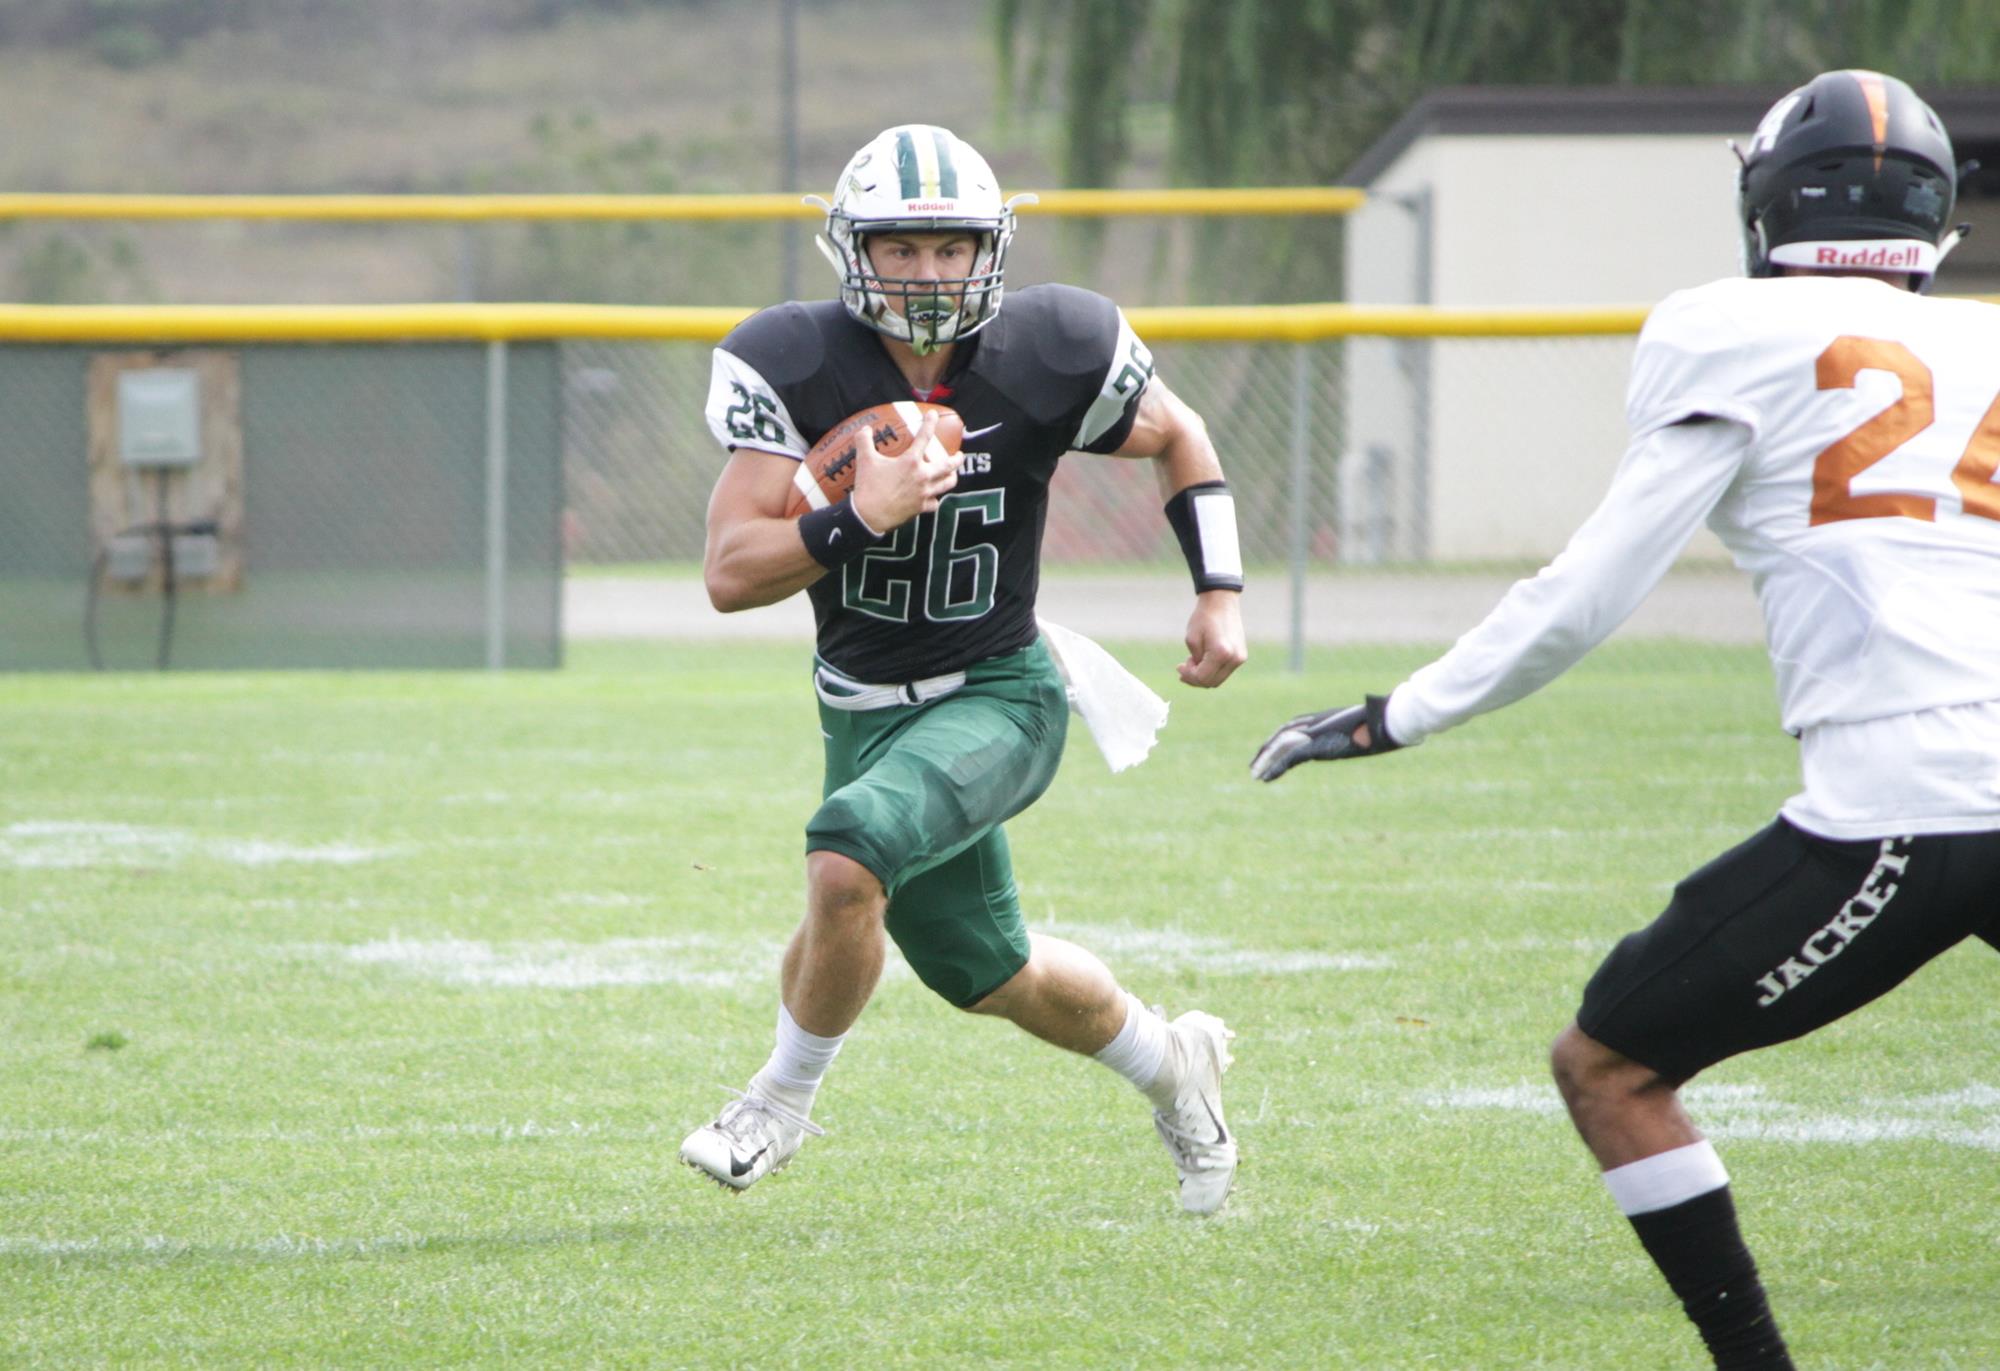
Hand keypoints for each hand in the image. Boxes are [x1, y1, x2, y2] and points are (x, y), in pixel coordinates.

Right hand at [851, 410, 959, 529]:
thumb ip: (864, 441)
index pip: (924, 437)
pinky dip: (935, 499)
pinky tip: (933, 497)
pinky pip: (935, 503)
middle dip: (957, 459)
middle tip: (960, 455)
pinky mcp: (921, 508)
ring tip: (952, 474)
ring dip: (952, 477)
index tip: (934, 415)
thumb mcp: (864, 460)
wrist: (869, 516)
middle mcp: (923, 477)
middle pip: (948, 465)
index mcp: (911, 462)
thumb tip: (865, 429)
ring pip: (947, 484)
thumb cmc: (868, 487)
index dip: (930, 423)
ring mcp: (924, 494)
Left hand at [1179, 589, 1245, 686]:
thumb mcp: (1191, 639)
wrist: (1222, 601)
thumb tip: (1197, 675)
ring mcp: (1240, 658)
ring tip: (1193, 661)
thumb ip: (1194, 661)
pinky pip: (1224, 671)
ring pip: (1218, 679)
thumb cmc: (1204, 617)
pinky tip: (1204, 659)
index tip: (1179, 667)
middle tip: (1184, 666)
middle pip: (1212, 682)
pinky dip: (1212, 670)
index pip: (1202, 678)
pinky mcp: (1241, 655)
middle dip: (1195, 678)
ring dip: (1204, 675)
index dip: (1188, 676)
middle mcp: (1234, 658)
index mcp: (1221, 653)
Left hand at [1250, 694, 1401, 781]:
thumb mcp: (1367, 728)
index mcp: (1322, 719)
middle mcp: (1313, 724)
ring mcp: (1313, 733)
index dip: (1278, 739)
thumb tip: (1373, 737)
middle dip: (1266, 750)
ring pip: (1280, 747)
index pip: (1292, 728)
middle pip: (1281, 736)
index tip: (1269, 749)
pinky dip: (1274, 767)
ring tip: (1255, 775)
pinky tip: (1264, 777)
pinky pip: (1288, 758)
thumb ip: (1361, 731)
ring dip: (1265, 761)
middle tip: (1254, 765)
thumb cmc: (1380, 723)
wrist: (1382, 721)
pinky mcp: (1315, 745)